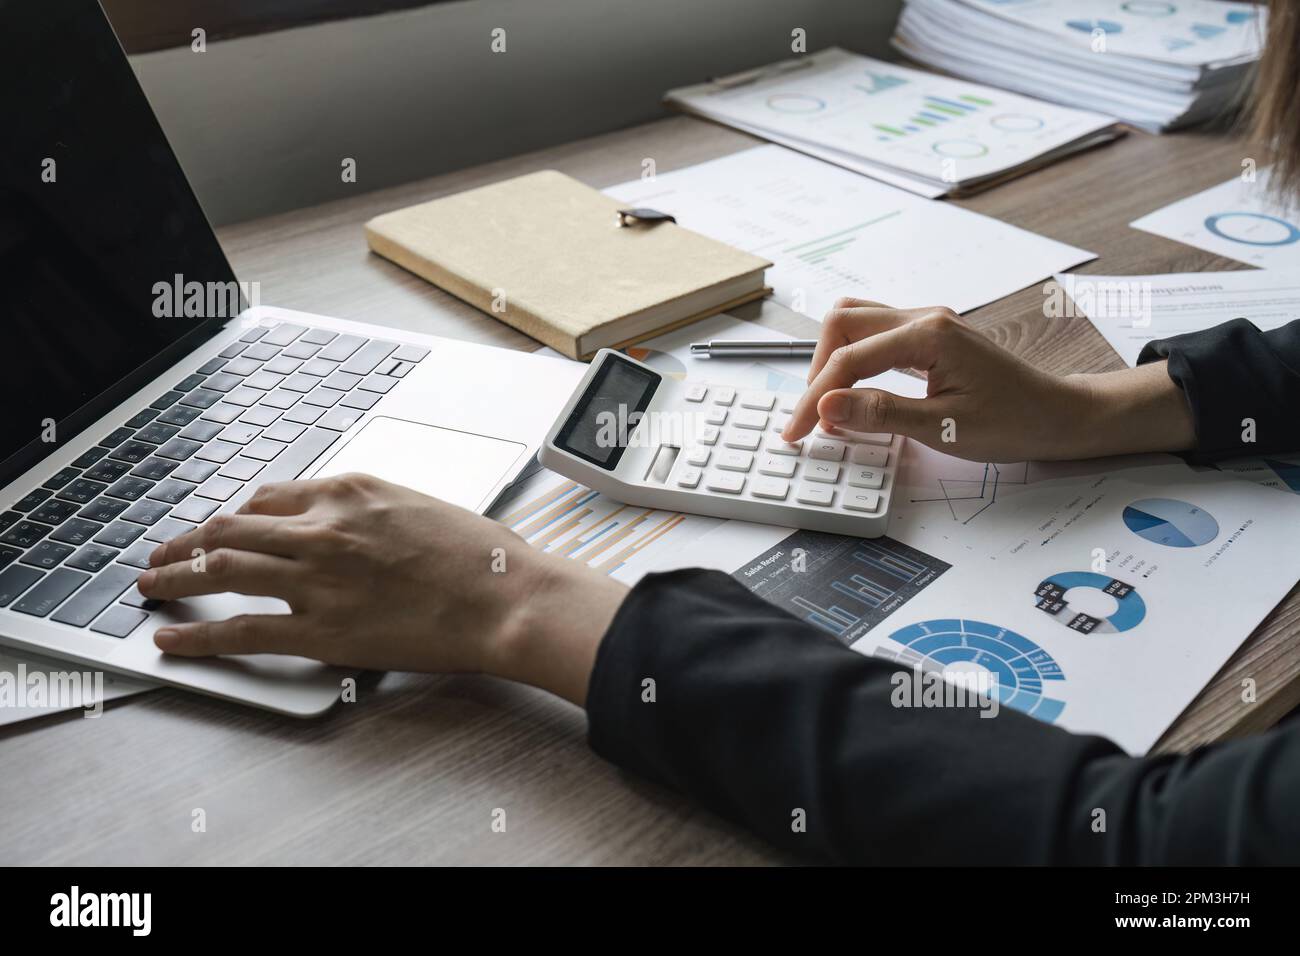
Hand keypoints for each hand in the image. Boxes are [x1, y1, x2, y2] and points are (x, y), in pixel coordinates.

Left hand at [137, 474, 627, 704]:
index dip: (234, 515)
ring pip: (222, 570)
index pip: (268, 498)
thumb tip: (354, 524)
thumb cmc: (484, 556)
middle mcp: (323, 527)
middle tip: (164, 552)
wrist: (507, 596)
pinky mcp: (322, 630)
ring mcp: (317, 578)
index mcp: (351, 491)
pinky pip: (240, 631)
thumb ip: (375, 512)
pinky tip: (172, 640)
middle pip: (231, 528)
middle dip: (188, 540)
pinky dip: (197, 637)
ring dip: (176, 577)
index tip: (220, 526)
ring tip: (150, 585)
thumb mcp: (424, 507)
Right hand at [781, 299, 1195, 462]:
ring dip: (831, 359)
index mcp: (928, 334)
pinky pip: (874, 335)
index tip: (796, 432)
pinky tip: (851, 392)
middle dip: (816, 371)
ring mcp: (926, 322)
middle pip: (842, 324)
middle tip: (807, 418)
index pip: (849, 359)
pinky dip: (852, 360)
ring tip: (824, 404)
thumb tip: (828, 406)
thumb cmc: (1013, 422)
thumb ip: (881, 413)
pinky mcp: (927, 336)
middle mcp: (924, 317)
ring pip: (854, 322)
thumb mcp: (943, 428)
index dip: (815, 397)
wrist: (1056, 416)